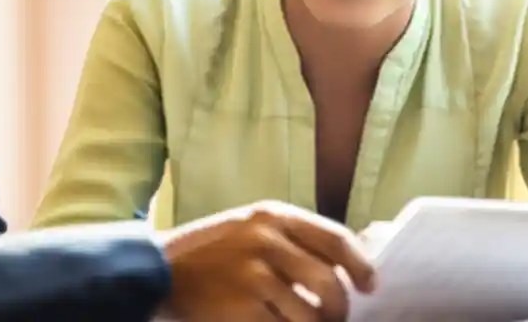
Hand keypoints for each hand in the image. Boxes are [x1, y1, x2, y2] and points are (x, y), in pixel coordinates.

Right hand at [156, 200, 375, 321]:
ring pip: (310, 315)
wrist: (158, 269)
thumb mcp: (251, 227)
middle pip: (329, 283)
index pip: (335, 239)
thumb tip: (345, 264)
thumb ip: (293, 238)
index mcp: (273, 216)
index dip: (361, 265)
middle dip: (340, 308)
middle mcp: (266, 242)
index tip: (370, 285)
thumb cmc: (211, 251)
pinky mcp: (240, 311)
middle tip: (336, 318)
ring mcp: (253, 278)